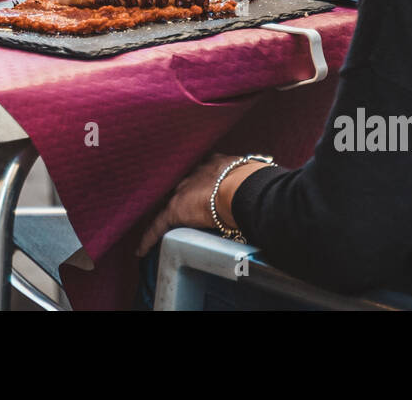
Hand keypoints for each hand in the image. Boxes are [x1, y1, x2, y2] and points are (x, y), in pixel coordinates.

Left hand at [136, 154, 269, 255]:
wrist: (243, 187)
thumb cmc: (257, 182)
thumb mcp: (256, 179)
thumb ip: (255, 185)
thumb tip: (270, 196)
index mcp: (217, 163)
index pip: (203, 173)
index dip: (201, 182)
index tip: (201, 189)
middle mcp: (196, 172)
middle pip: (182, 184)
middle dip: (180, 194)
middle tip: (177, 205)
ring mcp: (184, 189)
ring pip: (169, 202)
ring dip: (165, 212)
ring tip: (159, 223)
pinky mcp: (175, 209)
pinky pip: (158, 225)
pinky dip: (149, 237)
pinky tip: (142, 249)